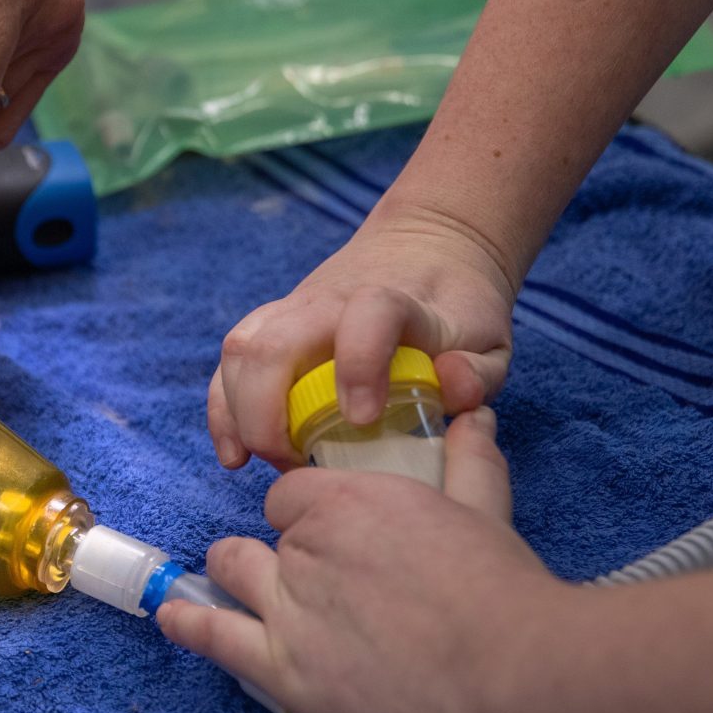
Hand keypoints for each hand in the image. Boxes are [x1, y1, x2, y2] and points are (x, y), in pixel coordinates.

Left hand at [160, 410, 573, 712]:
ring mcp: (289, 610)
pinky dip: (189, 623)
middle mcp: (306, 548)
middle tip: (324, 579)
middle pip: (268, 536)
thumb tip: (472, 418)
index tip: (334, 535)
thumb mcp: (486, 513)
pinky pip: (216, 635)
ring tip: (246, 587)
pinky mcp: (286, 670)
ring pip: (235, 571)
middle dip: (286, 550)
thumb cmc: (505, 594)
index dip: (311, 514)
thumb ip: (470, 462)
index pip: (295, 495)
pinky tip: (173, 616)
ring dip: (240, 576)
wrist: (513, 677)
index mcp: (348, 501)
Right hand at [208, 201, 521, 469]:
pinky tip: (235, 453)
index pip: (366, 317)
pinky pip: (229, 364)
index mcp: (390, 299)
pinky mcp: (271, 325)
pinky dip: (222, 410)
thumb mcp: (490, 339)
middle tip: (296, 463)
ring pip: (240, 351)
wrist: (428, 249)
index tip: (361, 419)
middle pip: (271, 343)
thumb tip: (448, 387)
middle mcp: (328, 301)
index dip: (359, 364)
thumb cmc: (457, 307)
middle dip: (266, 414)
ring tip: (263, 460)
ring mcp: (292, 310)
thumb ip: (477, 371)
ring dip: (237, 413)